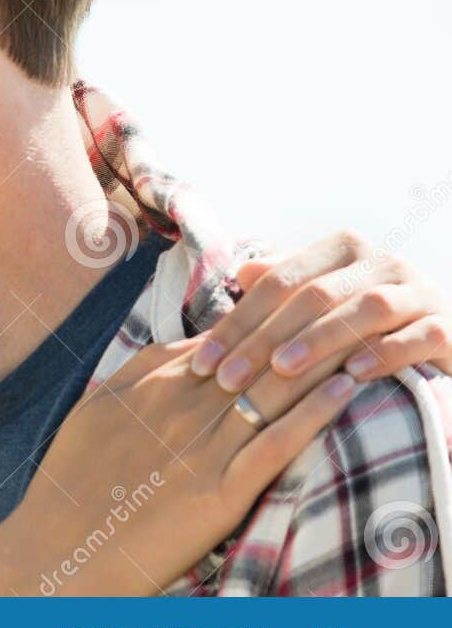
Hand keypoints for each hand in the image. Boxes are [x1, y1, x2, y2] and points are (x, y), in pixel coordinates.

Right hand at [0, 332, 357, 595]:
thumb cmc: (75, 480)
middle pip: (256, 354)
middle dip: (301, 327)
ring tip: (355, 338)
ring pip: (274, 390)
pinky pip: (277, 445)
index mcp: (151, 384)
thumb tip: (188, 346)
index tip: (297, 301)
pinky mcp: (220, 491)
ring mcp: (201, 448)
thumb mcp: (97, 408)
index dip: (264, 315)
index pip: (222, 336)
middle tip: (339, 307)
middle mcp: (180, 406)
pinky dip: (314, 415)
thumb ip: (140, 373)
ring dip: (319, 360)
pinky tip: (342, 391)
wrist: (62, 546)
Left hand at [189, 231, 448, 386]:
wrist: (435, 340)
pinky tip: (352, 378)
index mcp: (343, 249)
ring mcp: (419, 291)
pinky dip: (385, 354)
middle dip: (266, 338)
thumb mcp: (319, 303)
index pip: (278, 281)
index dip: (237, 321)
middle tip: (228, 379)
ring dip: (321, 340)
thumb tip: (242, 271)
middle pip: (314, 295)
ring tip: (282, 371)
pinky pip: (418, 336)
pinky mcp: (449, 326)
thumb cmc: (360, 325)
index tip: (201, 363)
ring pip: (365, 309)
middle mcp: (382, 261)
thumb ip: (283, 285)